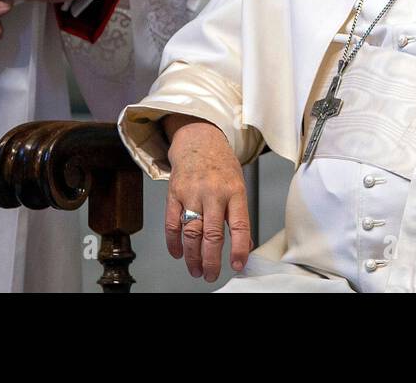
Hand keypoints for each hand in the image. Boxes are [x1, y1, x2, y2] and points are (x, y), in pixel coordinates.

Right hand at [163, 115, 252, 280]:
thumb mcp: (238, 185)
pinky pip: (172, 223)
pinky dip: (173, 242)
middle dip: (211, 260)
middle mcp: (213, 193)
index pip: (239, 225)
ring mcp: (192, 193)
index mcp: (234, 191)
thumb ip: (238, 214)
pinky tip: (178, 253)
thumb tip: (244, 245)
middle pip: (212, 234)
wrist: (199, 140)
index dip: (239, 248)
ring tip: (195, 270)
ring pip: (191, 232)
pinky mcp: (174, 194)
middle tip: (211, 275)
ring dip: (192, 256)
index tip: (237, 265)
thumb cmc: (221, 166)